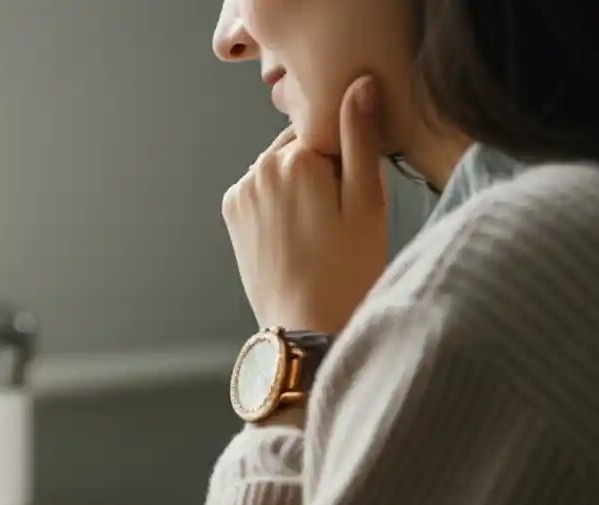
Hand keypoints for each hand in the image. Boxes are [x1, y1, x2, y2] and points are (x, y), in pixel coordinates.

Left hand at [222, 76, 388, 334]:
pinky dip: (278, 202)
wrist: (305, 325)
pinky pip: (262, 190)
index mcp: (295, 158)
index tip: (353, 195)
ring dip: (299, 185)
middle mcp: (259, 167)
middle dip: (321, 169)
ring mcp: (241, 190)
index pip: (330, 129)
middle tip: (338, 218)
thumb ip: (360, 137)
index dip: (348, 159)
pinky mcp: (231, 212)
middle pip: (302, 147)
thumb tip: (357, 83)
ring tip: (318, 230)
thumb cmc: (347, 269)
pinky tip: (295, 234)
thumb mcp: (368, 201)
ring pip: (281, 168)